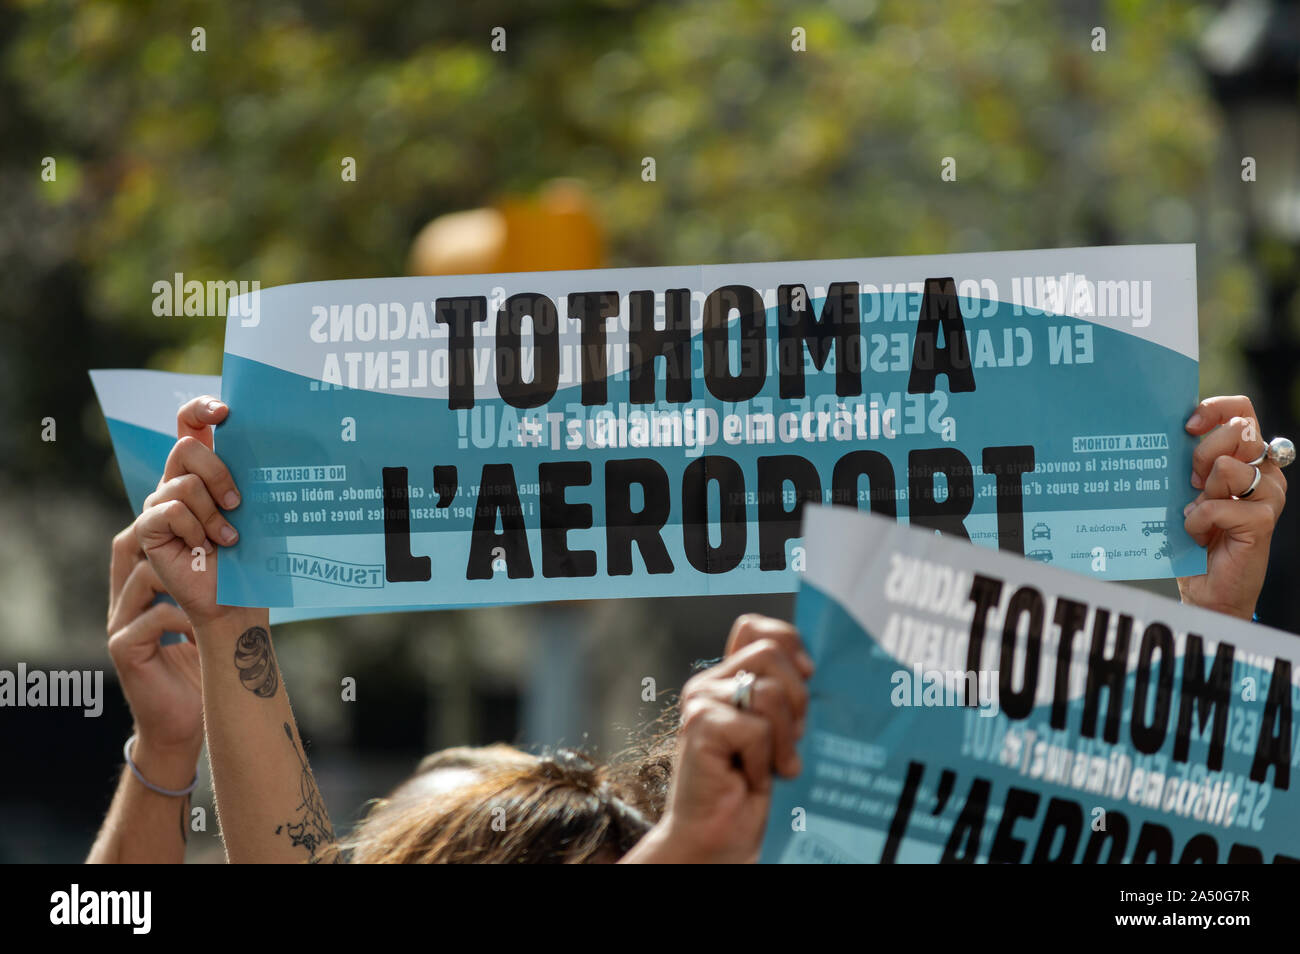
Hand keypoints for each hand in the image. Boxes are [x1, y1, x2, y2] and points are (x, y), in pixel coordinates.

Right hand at [107, 524, 201, 759]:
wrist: (187, 722)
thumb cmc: (203, 664)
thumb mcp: (207, 613)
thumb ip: (209, 580)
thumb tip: (241, 538)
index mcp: (140, 585)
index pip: (138, 535)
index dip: (163, 516)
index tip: (204, 514)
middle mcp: (124, 599)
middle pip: (124, 544)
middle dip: (165, 532)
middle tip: (207, 538)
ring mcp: (120, 623)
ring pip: (142, 577)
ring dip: (183, 577)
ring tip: (215, 588)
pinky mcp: (125, 649)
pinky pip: (154, 617)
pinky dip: (184, 617)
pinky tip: (204, 629)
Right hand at [135, 396, 241, 627]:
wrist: (237, 598)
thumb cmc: (252, 554)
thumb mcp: (257, 508)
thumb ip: (251, 476)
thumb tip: (274, 444)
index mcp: (203, 469)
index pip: (190, 423)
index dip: (200, 408)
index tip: (225, 411)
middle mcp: (177, 481)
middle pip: (185, 447)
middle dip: (218, 472)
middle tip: (238, 503)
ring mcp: (159, 504)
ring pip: (183, 483)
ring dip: (212, 513)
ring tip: (227, 537)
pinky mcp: (148, 529)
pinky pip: (170, 511)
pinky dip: (195, 529)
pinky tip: (207, 547)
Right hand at [629, 616, 812, 862]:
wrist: (717, 834)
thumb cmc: (746, 786)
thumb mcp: (772, 731)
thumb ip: (778, 695)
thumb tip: (807, 667)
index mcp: (724, 678)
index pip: (753, 626)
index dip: (788, 641)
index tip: (806, 674)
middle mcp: (707, 683)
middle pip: (770, 653)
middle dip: (797, 700)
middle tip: (790, 739)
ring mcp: (699, 701)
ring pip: (769, 693)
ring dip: (783, 740)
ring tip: (772, 765)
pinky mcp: (700, 725)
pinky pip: (757, 729)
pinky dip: (763, 762)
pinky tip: (748, 778)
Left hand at [1179, 395, 1287, 619]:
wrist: (1205, 588)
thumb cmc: (1193, 535)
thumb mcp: (1187, 489)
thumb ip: (1191, 460)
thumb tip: (1176, 428)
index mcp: (1247, 458)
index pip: (1242, 411)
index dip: (1215, 410)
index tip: (1187, 427)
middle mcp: (1264, 472)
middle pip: (1239, 430)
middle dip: (1202, 452)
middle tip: (1192, 482)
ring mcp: (1269, 495)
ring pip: (1228, 467)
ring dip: (1201, 494)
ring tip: (1198, 515)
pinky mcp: (1263, 520)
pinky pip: (1217, 506)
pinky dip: (1196, 521)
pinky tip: (1198, 536)